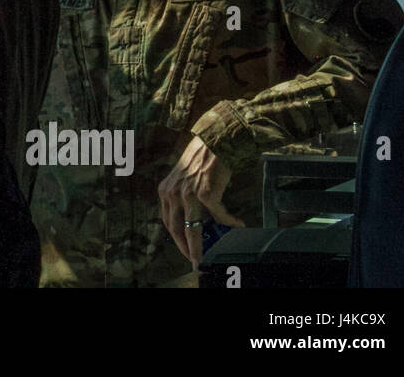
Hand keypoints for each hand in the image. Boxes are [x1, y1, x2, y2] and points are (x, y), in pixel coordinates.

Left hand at [158, 135, 243, 268]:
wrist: (214, 142)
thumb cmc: (201, 160)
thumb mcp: (184, 179)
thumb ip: (184, 198)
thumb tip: (195, 220)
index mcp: (165, 191)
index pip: (167, 221)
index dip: (176, 238)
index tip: (184, 249)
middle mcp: (172, 193)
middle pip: (176, 229)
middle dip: (185, 248)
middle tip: (195, 261)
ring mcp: (188, 193)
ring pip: (193, 228)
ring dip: (200, 246)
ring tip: (207, 257)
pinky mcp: (206, 192)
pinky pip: (218, 215)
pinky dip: (229, 222)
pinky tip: (238, 224)